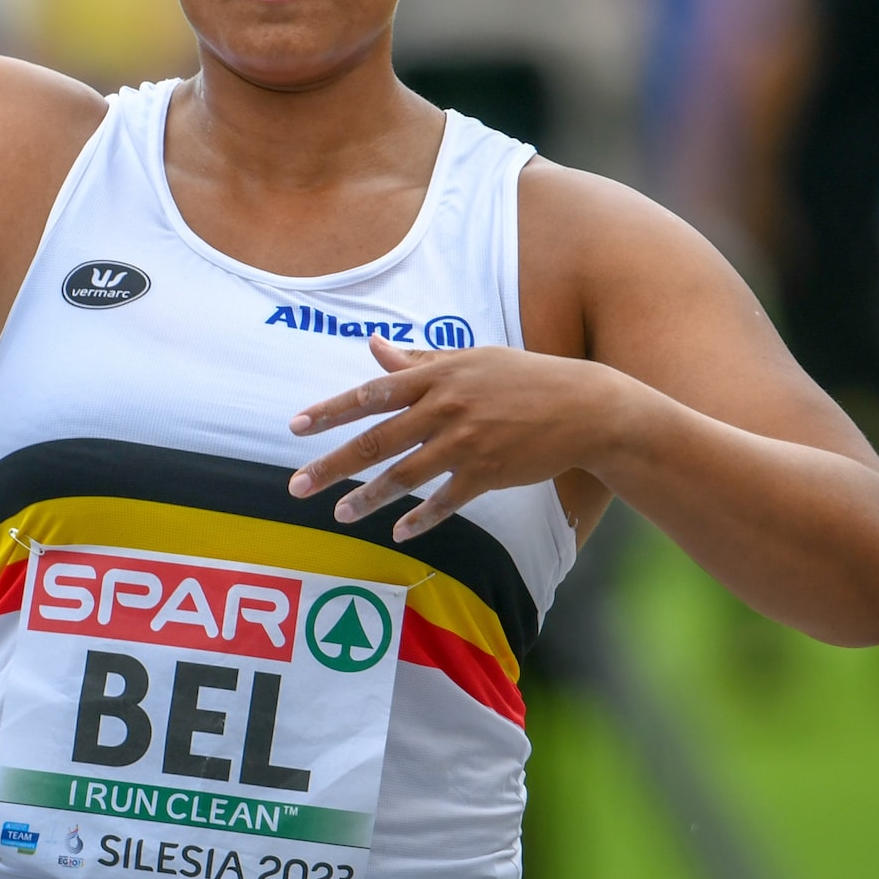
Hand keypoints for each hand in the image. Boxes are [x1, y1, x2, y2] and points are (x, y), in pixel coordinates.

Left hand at [287, 335, 634, 540]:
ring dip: (367, 498)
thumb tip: (373, 346)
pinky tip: (398, 531)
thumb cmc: (523, 378)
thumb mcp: (471, 359)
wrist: (583, 407)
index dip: (330, 410)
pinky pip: (444, 501)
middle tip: (297, 485)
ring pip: (404, 475)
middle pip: (377, 440)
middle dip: (332, 465)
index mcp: (439, 375)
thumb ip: (418, 359)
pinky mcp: (488, 473)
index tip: (295, 426)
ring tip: (339, 513)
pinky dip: (420, 519)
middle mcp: (446, 408)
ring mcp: (467, 443)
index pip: (372, 393)